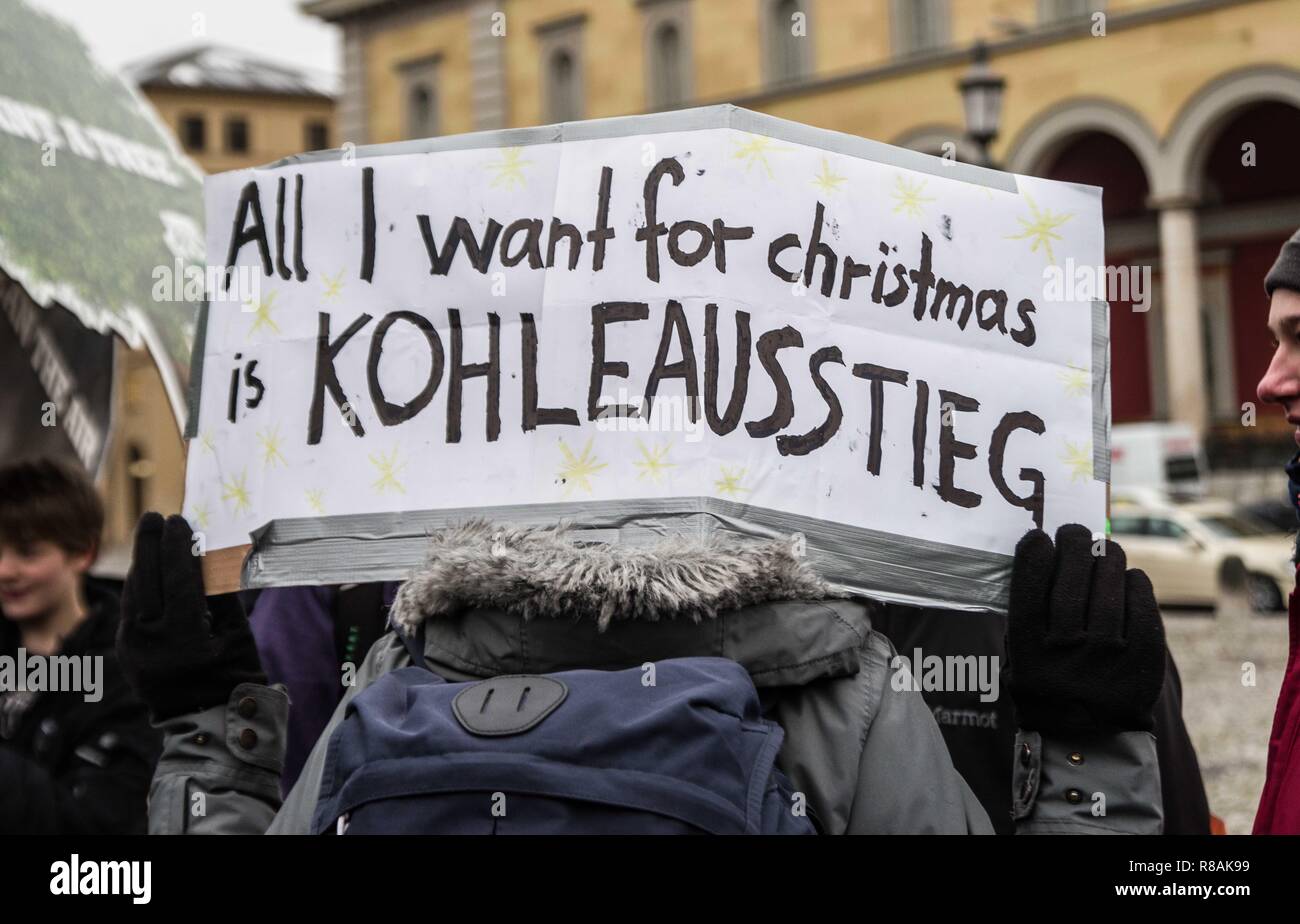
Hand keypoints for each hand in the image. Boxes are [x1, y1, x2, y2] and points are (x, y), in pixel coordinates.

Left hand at [117, 513, 265, 720]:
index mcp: (184, 637)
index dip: (177, 546)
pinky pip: (130, 609)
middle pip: (146, 579)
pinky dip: (139, 584)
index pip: (176, 578)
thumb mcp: (237, 634)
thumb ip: (220, 593)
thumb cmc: (234, 675)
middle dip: (150, 544)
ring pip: (133, 592)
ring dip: (142, 562)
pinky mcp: (125, 651)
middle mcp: (150, 641)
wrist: (207, 724)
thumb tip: (206, 554)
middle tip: (156, 517)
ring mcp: (132, 648)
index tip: (180, 520)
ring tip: (152, 537)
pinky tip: (148, 568)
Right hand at [1006, 523, 1164, 734]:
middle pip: (1071, 581)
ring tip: (1103, 547)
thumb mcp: (1018, 660)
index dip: (1035, 553)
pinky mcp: (1143, 660)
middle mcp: (1067, 651)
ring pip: (1109, 588)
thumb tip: (1038, 561)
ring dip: (1106, 557)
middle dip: (1073, 545)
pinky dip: (1134, 584)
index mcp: (1029, 650)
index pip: (1029, 586)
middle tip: (1074, 531)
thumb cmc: (1047, 687)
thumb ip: (1023, 619)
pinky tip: (1126, 575)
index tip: (1038, 538)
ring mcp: (1108, 656)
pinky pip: (1141, 607)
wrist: (1088, 740)